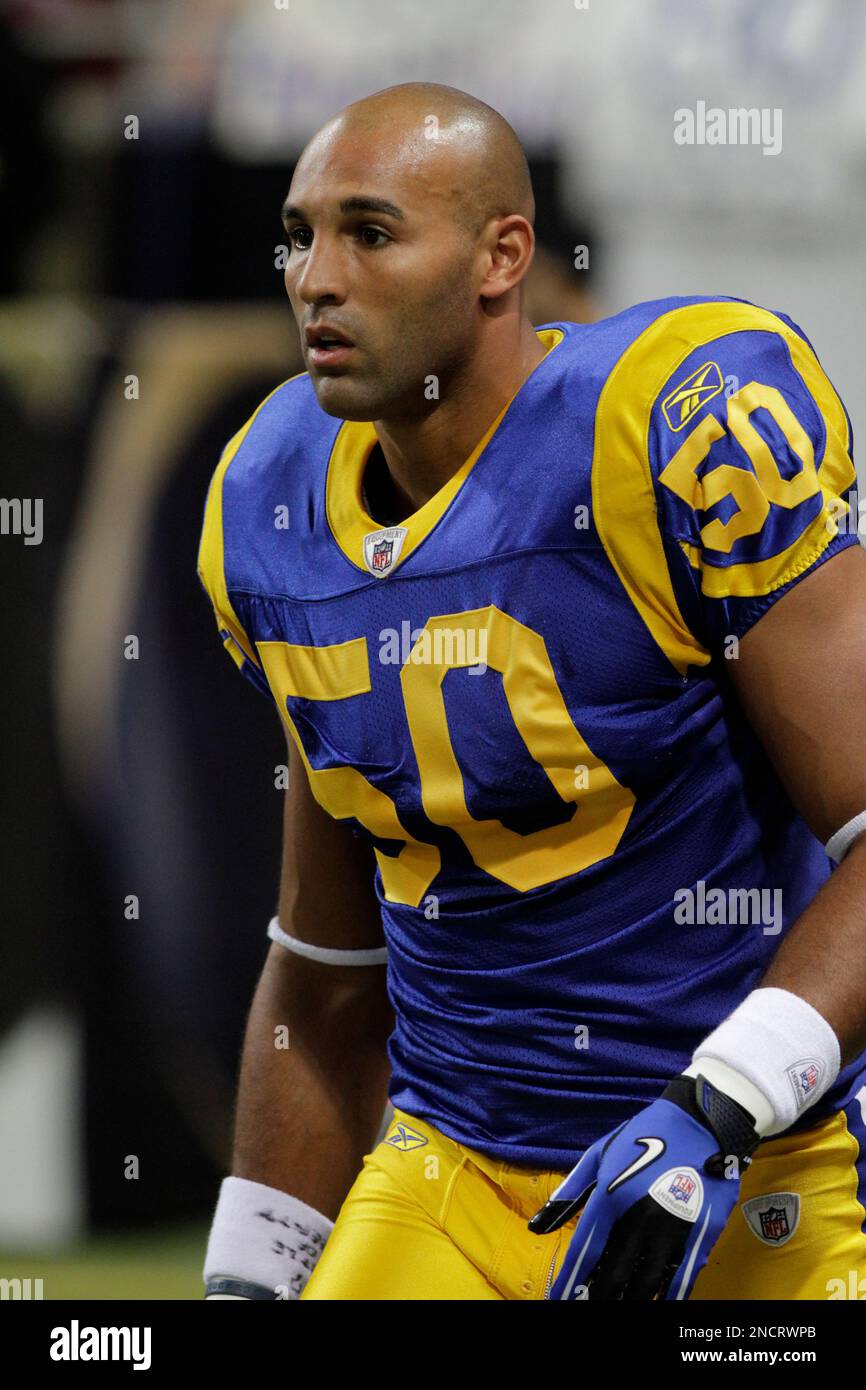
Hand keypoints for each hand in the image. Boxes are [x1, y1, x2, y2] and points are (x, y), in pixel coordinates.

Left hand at [529, 1073, 760, 1299]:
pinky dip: (667, 1297)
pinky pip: (681, 1279)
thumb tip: (537, 1225)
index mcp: (610, 1196)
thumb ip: (570, 1191)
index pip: (585, 1252)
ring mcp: (671, 1230)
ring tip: (619, 1308)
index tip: (561, 1300)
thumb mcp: (600, 1153)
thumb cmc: (646, 1135)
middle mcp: (638, 1218)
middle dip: (599, 1297)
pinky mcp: (700, 1235)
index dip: (571, 1283)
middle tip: (591, 1306)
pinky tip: (657, 1304)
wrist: (702, 1122)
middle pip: (613, 1276)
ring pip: (646, 1285)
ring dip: (630, 1301)